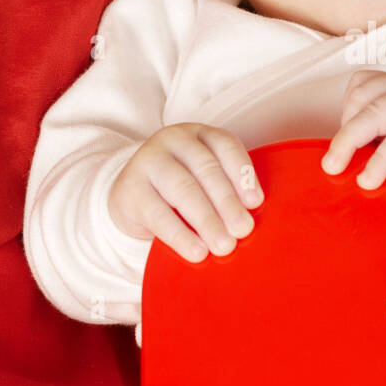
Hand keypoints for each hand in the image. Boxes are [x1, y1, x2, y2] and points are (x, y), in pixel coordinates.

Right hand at [108, 123, 262, 262]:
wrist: (131, 193)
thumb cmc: (182, 188)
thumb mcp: (204, 179)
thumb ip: (227, 191)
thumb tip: (249, 223)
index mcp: (199, 134)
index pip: (225, 145)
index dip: (242, 173)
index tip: (255, 202)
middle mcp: (173, 140)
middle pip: (205, 169)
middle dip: (227, 202)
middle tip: (243, 230)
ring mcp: (148, 161)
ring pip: (183, 189)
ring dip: (207, 220)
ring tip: (224, 245)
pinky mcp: (129, 189)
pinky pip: (158, 214)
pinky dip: (180, 236)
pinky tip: (197, 252)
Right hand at [321, 71, 385, 188]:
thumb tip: (380, 198)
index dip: (380, 160)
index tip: (364, 182)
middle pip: (375, 111)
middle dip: (348, 140)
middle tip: (332, 167)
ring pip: (361, 93)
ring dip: (346, 123)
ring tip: (344, 149)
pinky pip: (359, 83)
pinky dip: (349, 105)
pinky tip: (352, 125)